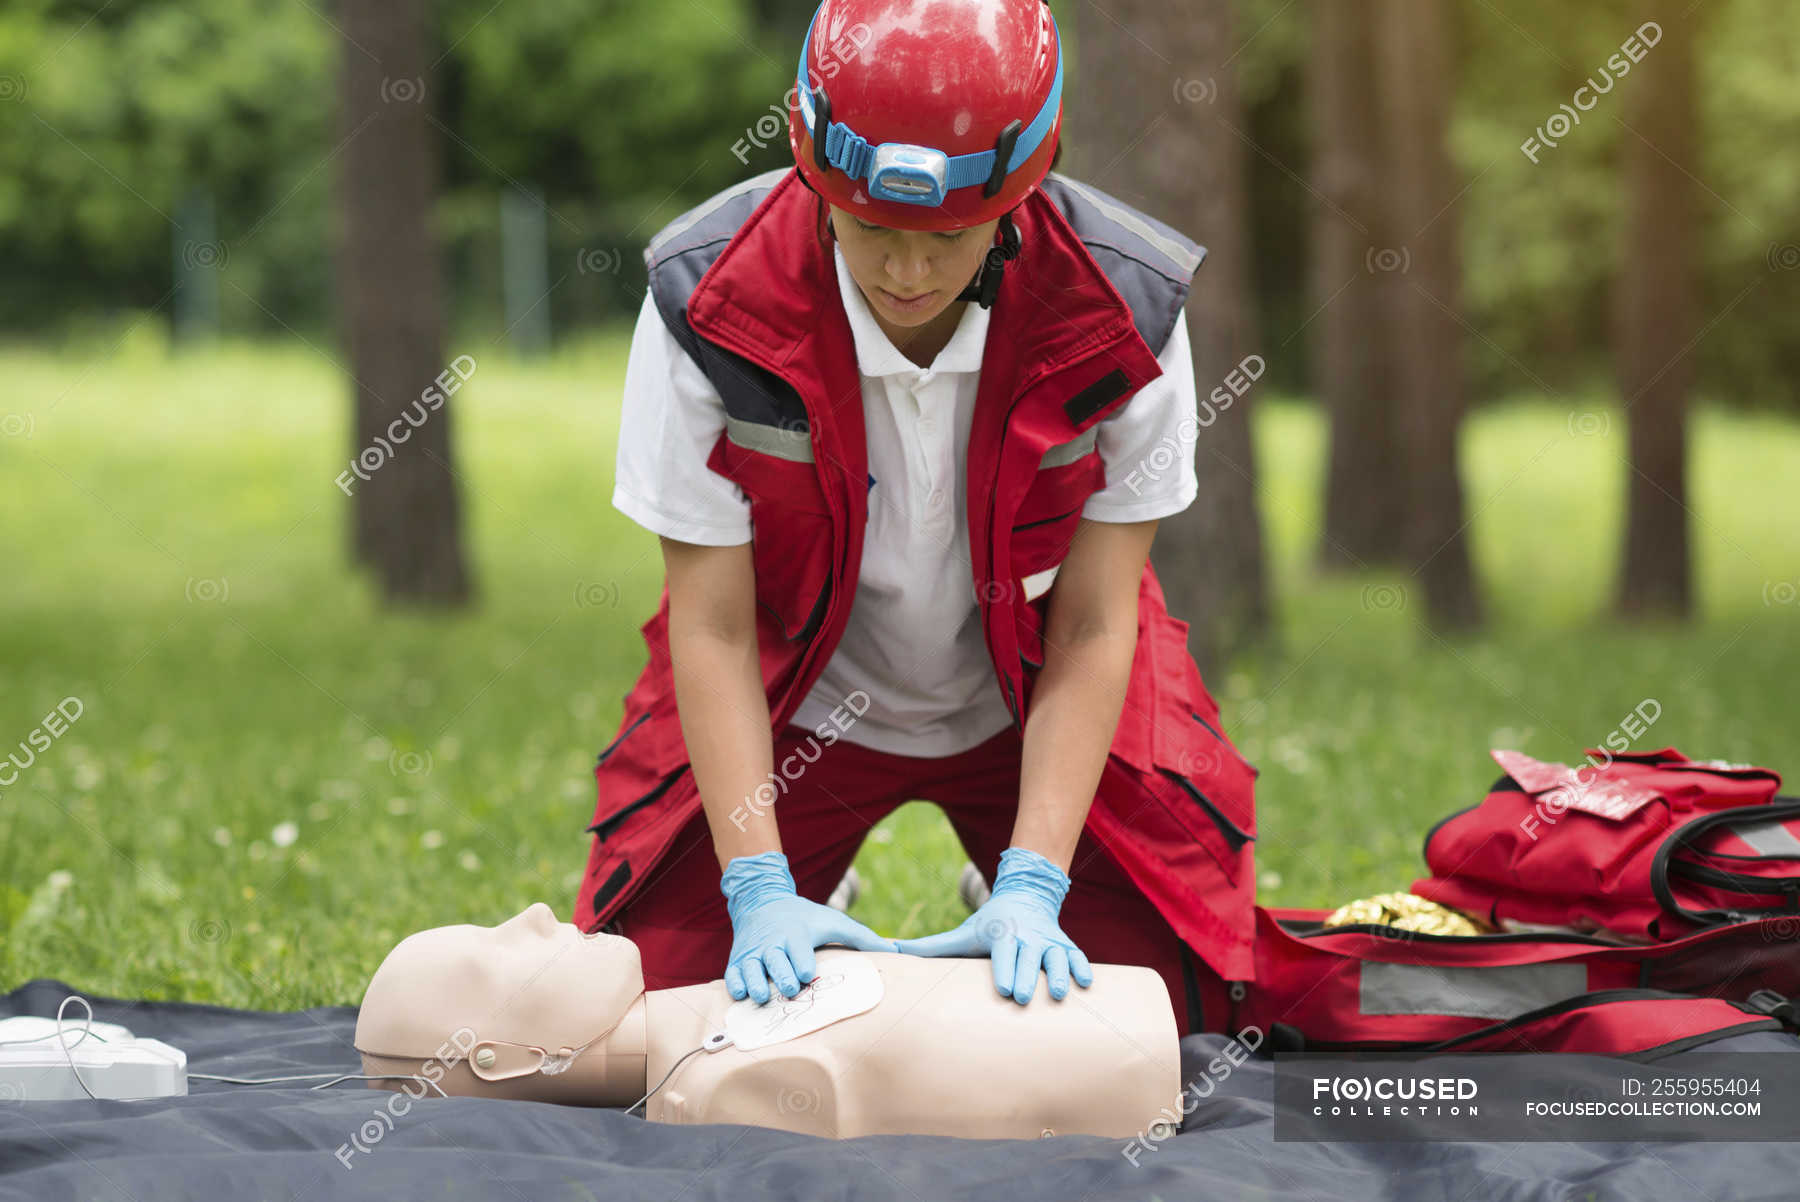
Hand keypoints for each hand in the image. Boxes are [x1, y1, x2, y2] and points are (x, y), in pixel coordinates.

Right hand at [720, 851, 896, 1003]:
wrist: (763, 900)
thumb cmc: (806, 917)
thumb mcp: (834, 920)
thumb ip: (863, 937)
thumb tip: (897, 951)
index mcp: (797, 934)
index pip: (800, 953)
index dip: (804, 966)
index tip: (809, 976)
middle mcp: (773, 943)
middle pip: (775, 963)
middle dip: (782, 979)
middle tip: (790, 990)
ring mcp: (753, 952)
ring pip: (750, 971)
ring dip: (756, 986)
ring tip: (762, 997)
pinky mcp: (737, 959)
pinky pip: (733, 975)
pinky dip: (736, 986)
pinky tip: (744, 994)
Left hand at [893, 847, 1093, 1004]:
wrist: (1025, 897)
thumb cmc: (987, 926)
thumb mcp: (961, 933)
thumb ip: (929, 947)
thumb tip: (891, 951)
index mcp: (1001, 934)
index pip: (1002, 952)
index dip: (1003, 969)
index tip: (1003, 989)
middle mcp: (1026, 936)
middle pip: (1029, 957)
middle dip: (1028, 977)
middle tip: (1023, 998)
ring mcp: (1048, 940)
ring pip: (1056, 956)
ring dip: (1059, 974)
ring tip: (1060, 994)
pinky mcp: (1065, 944)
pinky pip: (1077, 955)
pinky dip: (1082, 967)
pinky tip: (1086, 983)